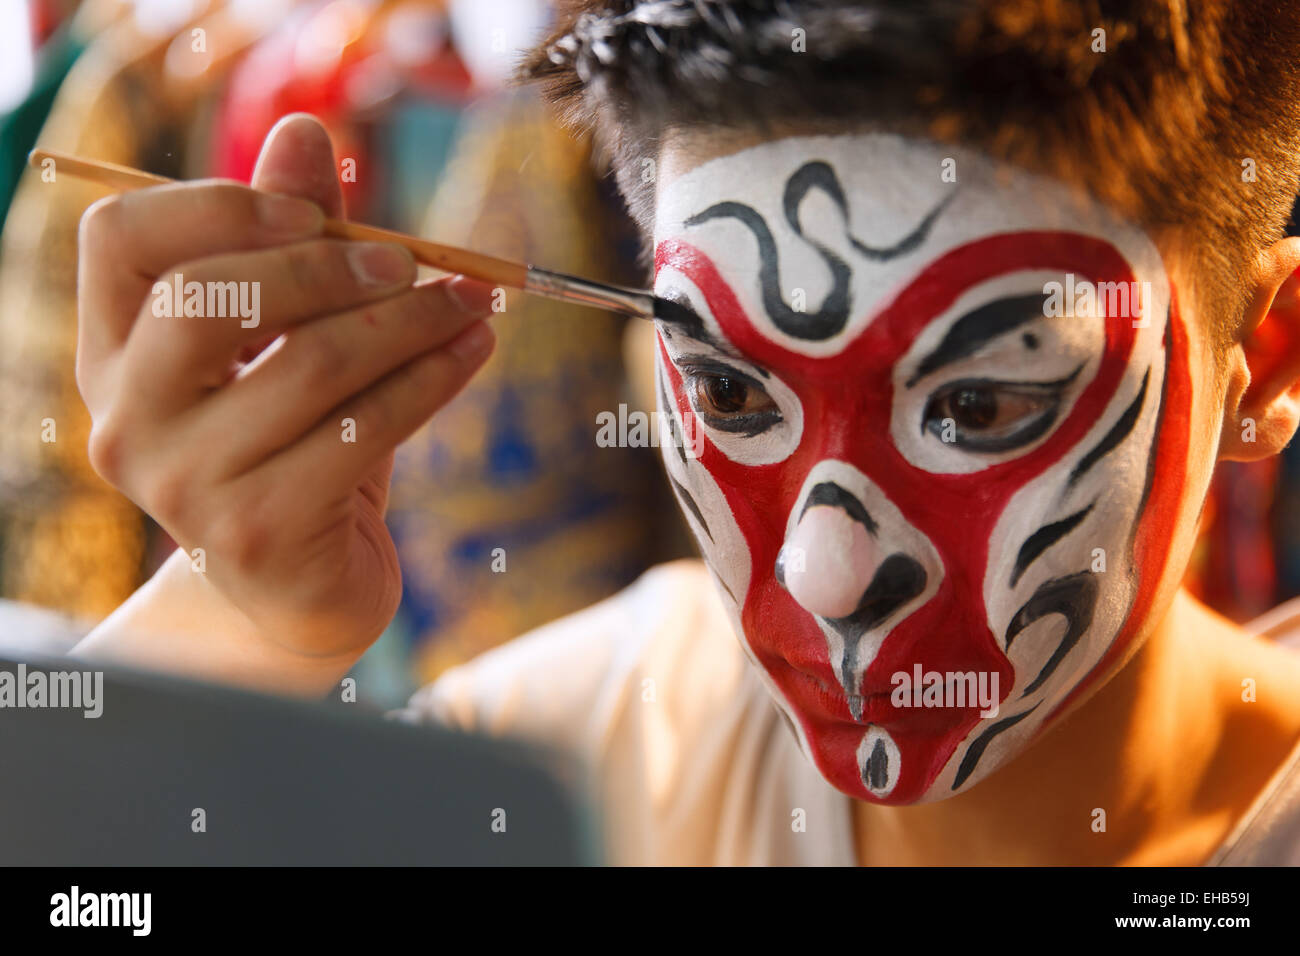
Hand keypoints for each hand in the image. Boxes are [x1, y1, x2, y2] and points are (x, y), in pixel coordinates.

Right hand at [75, 114, 495, 660]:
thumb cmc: (294, 445)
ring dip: (409, 321)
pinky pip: (363, 429)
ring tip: (471, 303)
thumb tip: (305, 130)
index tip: (314, 211)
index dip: (219, 206)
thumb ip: (288, 243)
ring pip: (308, 363)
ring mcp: (185, 483)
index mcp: (113, 352)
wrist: (301, 588)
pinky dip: (431, 379)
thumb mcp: (285, 343)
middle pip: (210, 296)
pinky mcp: (259, 531)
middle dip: (329, 264)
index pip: (121, 240)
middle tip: (414, 262)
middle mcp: (127, 417)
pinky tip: (471, 352)